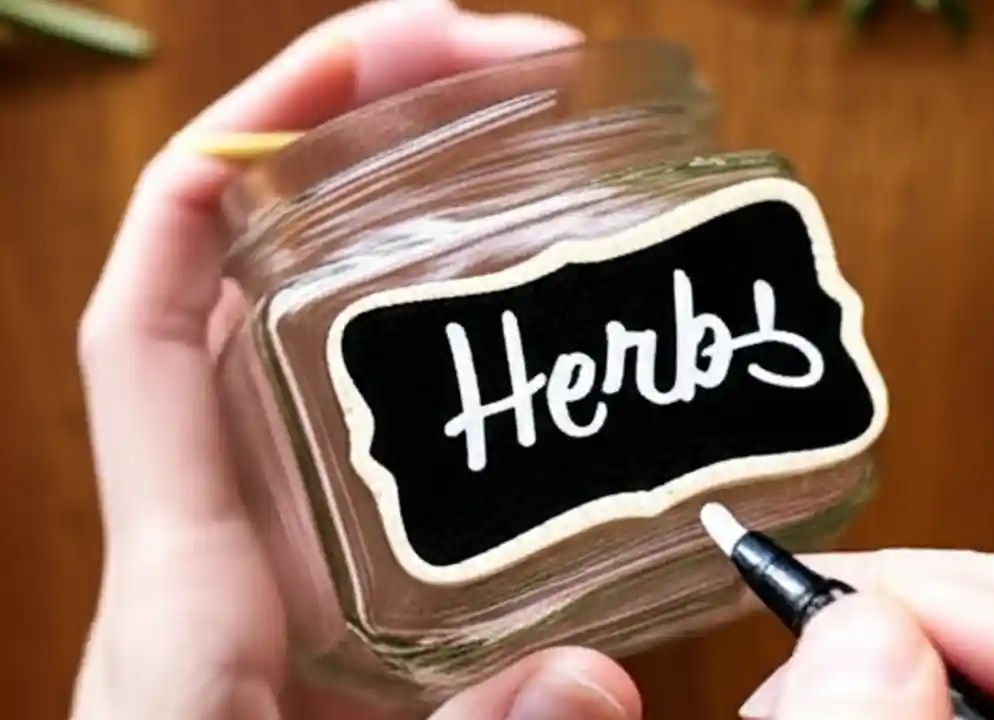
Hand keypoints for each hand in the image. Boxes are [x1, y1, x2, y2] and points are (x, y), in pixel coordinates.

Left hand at [71, 3, 639, 718]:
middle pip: (260, 275)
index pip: (152, 321)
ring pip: (337, 336)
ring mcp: (300, 546)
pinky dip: (465, 354)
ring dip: (419, 221)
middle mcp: (235, 532)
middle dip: (359, 138)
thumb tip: (589, 683)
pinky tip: (550, 333)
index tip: (331, 78)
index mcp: (190, 582)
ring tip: (531, 141)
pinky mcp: (358, 586)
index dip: (215, 172)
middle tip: (502, 61)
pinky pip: (399, 430)